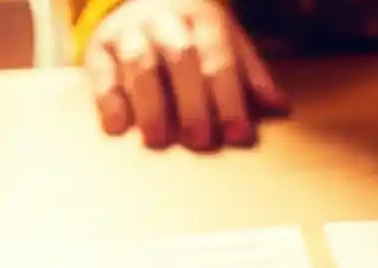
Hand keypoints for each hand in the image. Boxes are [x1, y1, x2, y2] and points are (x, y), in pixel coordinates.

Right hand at [85, 0, 287, 149]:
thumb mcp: (226, 41)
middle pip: (181, 59)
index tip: (238, 136)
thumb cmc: (192, 31)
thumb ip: (249, 74)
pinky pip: (101, 71)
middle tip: (201, 142)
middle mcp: (166, 18)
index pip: (220, 58)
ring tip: (158, 141)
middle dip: (193, 103)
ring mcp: (129, 29)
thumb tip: (279, 107)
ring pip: (140, 63)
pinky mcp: (98, 44)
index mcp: (203, 15)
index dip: (230, 98)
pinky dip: (108, 99)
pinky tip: (116, 127)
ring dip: (150, 104)